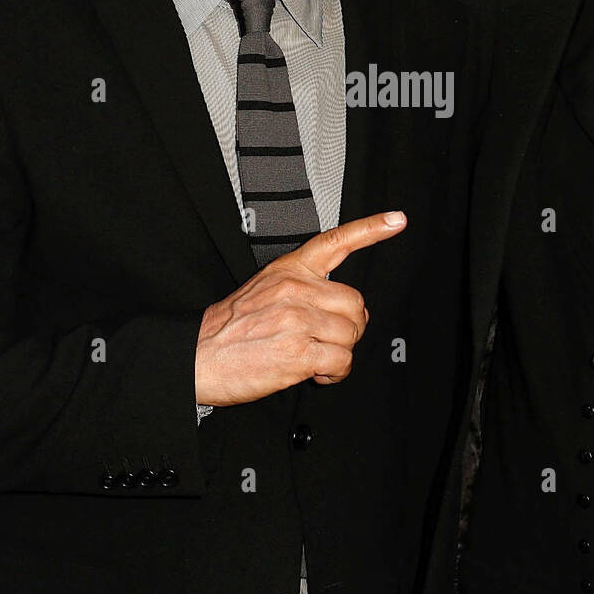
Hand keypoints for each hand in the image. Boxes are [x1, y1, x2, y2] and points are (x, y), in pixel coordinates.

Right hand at [194, 211, 405, 406]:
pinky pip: (342, 361)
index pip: (336, 241)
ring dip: (340, 352)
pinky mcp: (298, 352)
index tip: (397, 219)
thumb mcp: (263, 288)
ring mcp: (297, 320)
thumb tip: (341, 309)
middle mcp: (296, 290)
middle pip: (356, 304)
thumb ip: (302, 288)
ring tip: (316, 358)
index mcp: (289, 270)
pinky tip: (316, 373)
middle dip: (348, 327)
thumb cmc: (228, 328)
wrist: (196, 355)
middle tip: (326, 339)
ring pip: (351, 335)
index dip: (371, 229)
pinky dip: (335, 373)